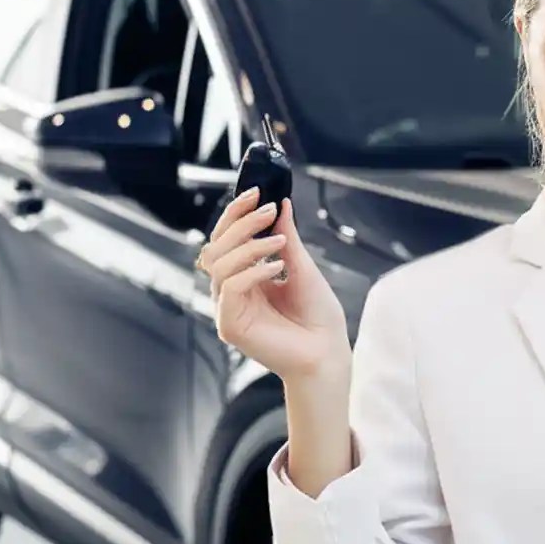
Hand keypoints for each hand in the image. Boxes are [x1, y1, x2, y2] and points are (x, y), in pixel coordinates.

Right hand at [200, 189, 349, 380]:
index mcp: (245, 275)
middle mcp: (232, 290)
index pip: (227, 238)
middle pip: (216, 246)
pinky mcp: (230, 324)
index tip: (256, 192)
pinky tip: (276, 267)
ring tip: (279, 242)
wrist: (328, 351)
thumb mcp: (302, 267)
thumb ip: (287, 238)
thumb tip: (282, 205)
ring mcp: (228, 308)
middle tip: (268, 210)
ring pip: (218, 264)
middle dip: (241, 223)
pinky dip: (252, 271)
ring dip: (248, 245)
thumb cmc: (318, 315)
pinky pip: (230, 288)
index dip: (236, 213)